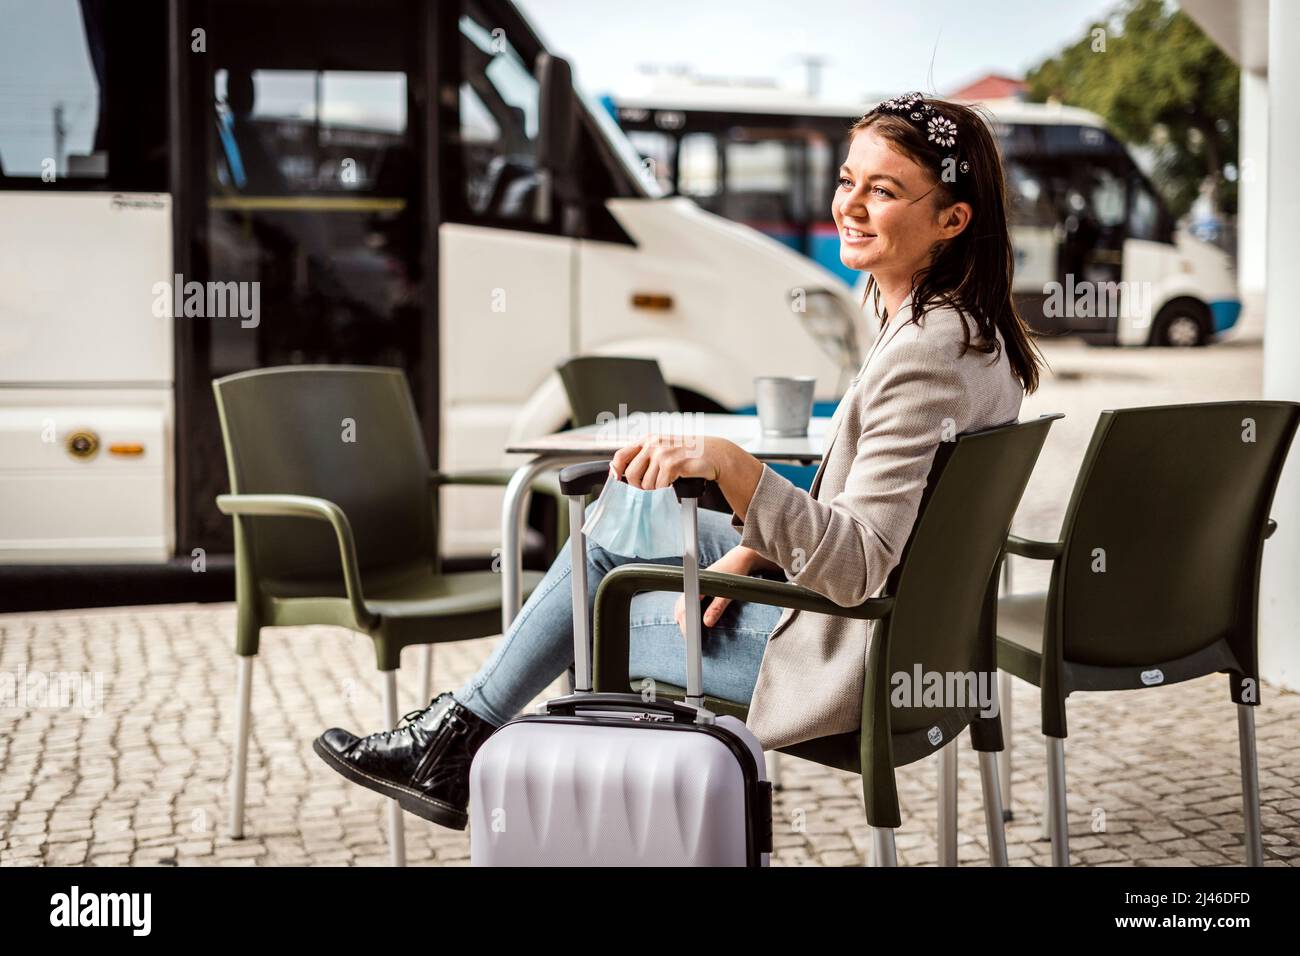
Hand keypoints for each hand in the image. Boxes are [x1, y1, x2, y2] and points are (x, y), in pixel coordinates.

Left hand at [611, 435, 734, 490]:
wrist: (716, 453)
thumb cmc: (691, 453)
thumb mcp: (665, 448)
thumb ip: (647, 456)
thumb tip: (624, 473)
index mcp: (649, 439)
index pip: (621, 455)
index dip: (615, 470)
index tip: (616, 480)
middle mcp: (653, 444)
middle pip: (631, 474)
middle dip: (639, 487)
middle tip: (650, 488)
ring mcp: (662, 453)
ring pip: (646, 484)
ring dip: (656, 490)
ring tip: (668, 483)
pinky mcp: (672, 464)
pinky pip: (660, 487)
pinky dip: (666, 490)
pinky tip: (675, 483)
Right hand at [673, 545, 766, 637]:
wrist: (739, 558)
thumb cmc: (734, 573)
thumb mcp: (727, 593)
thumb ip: (717, 608)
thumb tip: (706, 623)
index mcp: (696, 584)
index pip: (685, 607)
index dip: (686, 623)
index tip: (689, 635)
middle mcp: (692, 584)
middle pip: (680, 607)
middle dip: (683, 623)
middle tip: (689, 638)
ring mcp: (693, 584)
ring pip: (681, 603)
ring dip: (683, 617)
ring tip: (688, 631)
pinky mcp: (697, 586)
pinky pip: (686, 600)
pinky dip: (686, 610)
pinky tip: (690, 618)